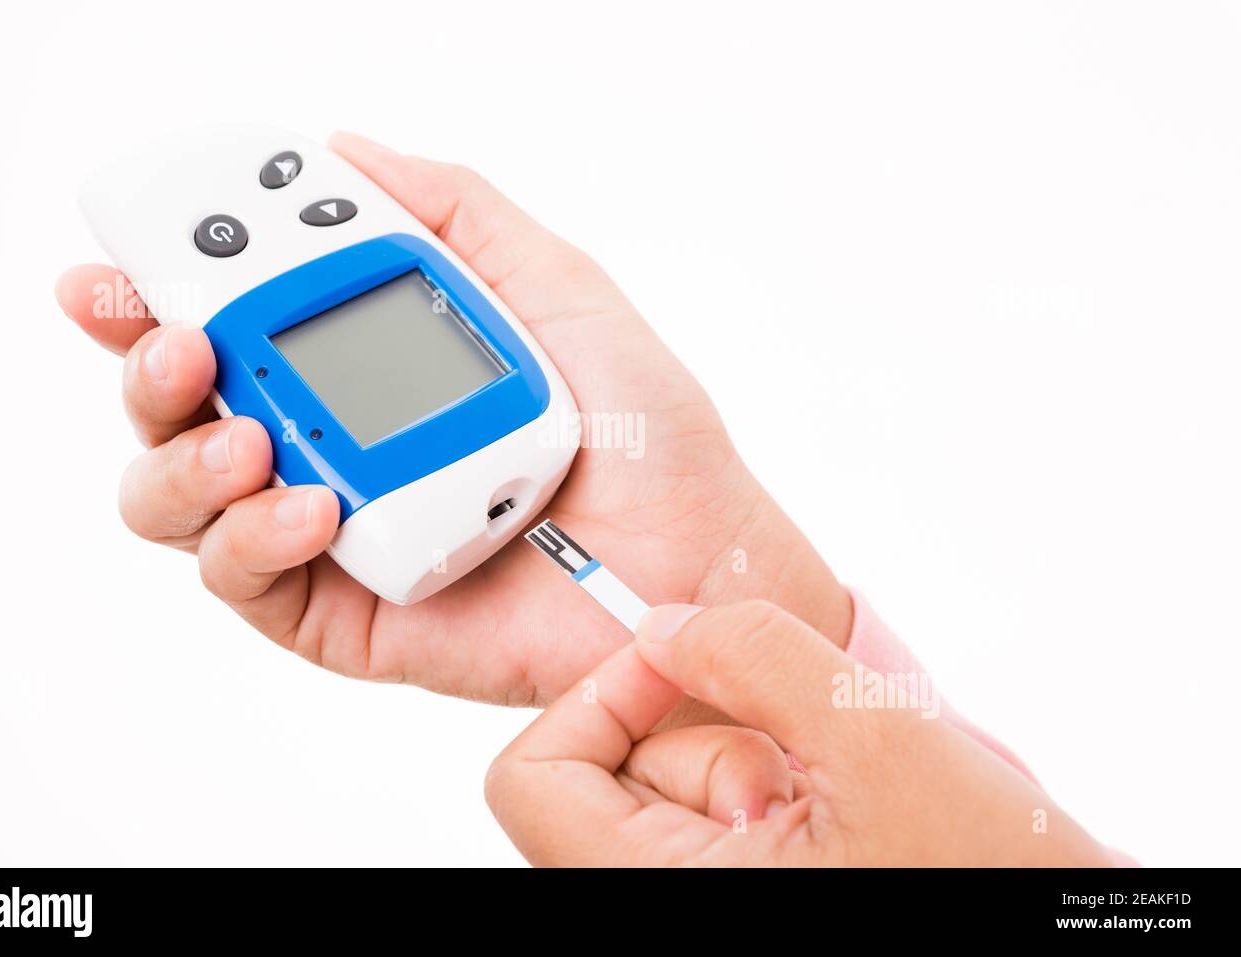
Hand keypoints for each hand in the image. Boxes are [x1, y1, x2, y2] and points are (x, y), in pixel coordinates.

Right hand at [55, 131, 852, 707]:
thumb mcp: (558, 290)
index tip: (126, 255)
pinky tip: (310, 505)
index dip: (163, 283)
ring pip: (175, 497)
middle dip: (146, 364)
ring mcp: (325, 531)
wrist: (697, 562)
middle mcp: (329, 440)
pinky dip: (251, 537)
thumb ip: (457, 215)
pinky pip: (241, 578)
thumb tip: (349, 149)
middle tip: (174, 335)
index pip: (234, 316)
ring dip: (181, 455)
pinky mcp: (338, 611)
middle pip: (179, 404)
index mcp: (366, 362)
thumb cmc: (645, 437)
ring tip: (245, 433)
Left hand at [486, 601, 1112, 865]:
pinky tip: (830, 816)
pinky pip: (702, 820)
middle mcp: (654, 906)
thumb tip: (663, 627)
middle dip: (702, 741)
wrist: (1054, 932)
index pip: (530, 781)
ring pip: (658, 794)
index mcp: (659, 896)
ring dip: (742, 764)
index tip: (680, 662)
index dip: (598, 698)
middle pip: (601, 777)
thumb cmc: (982, 874)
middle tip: (798, 773)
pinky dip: (760, 789)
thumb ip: (756, 657)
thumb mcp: (873, 739)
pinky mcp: (731, 896)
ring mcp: (691, 904)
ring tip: (829, 801)